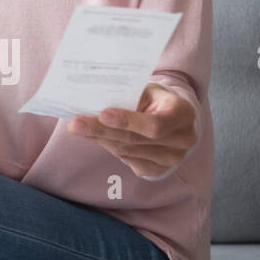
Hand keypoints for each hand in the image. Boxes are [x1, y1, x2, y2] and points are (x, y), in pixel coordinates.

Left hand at [66, 82, 197, 178]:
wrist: (172, 117)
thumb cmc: (156, 98)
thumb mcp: (147, 90)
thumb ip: (128, 96)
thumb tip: (93, 102)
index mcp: (183, 114)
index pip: (155, 124)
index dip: (128, 121)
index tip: (103, 114)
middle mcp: (182, 140)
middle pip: (135, 140)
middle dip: (102, 131)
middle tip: (76, 124)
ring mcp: (171, 159)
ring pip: (127, 151)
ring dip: (101, 139)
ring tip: (81, 127)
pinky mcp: (157, 170)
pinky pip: (127, 160)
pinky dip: (109, 146)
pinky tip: (97, 136)